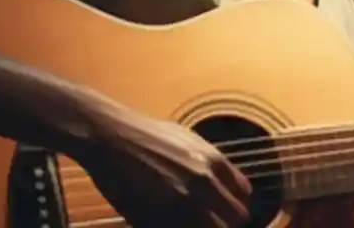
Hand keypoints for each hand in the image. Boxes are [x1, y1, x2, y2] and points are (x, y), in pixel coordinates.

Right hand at [72, 96, 251, 226]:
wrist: (110, 137)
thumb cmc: (144, 134)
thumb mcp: (187, 139)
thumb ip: (209, 162)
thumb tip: (226, 183)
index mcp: (213, 160)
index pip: (243, 193)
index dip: (234, 203)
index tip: (225, 209)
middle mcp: (203, 182)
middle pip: (236, 218)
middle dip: (225, 222)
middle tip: (211, 222)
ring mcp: (182, 202)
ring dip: (205, 227)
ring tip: (191, 222)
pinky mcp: (160, 218)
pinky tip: (168, 221)